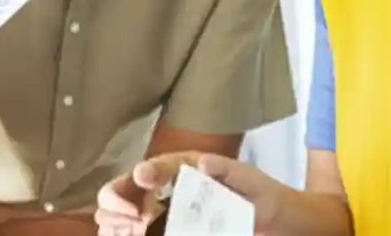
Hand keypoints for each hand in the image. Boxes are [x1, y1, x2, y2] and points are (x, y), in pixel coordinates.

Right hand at [94, 153, 283, 235]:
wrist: (277, 220)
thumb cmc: (261, 195)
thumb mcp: (249, 179)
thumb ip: (226, 169)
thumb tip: (199, 162)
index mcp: (181, 169)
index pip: (153, 167)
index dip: (143, 172)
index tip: (143, 179)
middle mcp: (164, 188)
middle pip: (122, 189)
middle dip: (116, 200)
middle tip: (133, 216)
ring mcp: (160, 213)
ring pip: (117, 214)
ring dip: (113, 221)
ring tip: (128, 230)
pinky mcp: (163, 231)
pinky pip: (131, 233)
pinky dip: (120, 234)